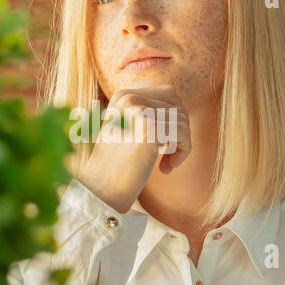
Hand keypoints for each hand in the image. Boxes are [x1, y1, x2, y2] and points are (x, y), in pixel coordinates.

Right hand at [75, 85, 190, 213]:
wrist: (101, 189)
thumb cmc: (116, 165)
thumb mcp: (129, 130)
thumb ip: (148, 115)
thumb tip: (180, 107)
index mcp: (123, 95)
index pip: (168, 95)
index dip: (174, 120)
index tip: (166, 145)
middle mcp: (129, 97)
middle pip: (177, 106)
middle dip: (180, 132)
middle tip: (168, 157)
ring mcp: (138, 110)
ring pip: (182, 120)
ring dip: (181, 145)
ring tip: (167, 164)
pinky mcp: (148, 126)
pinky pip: (183, 132)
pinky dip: (182, 151)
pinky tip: (167, 168)